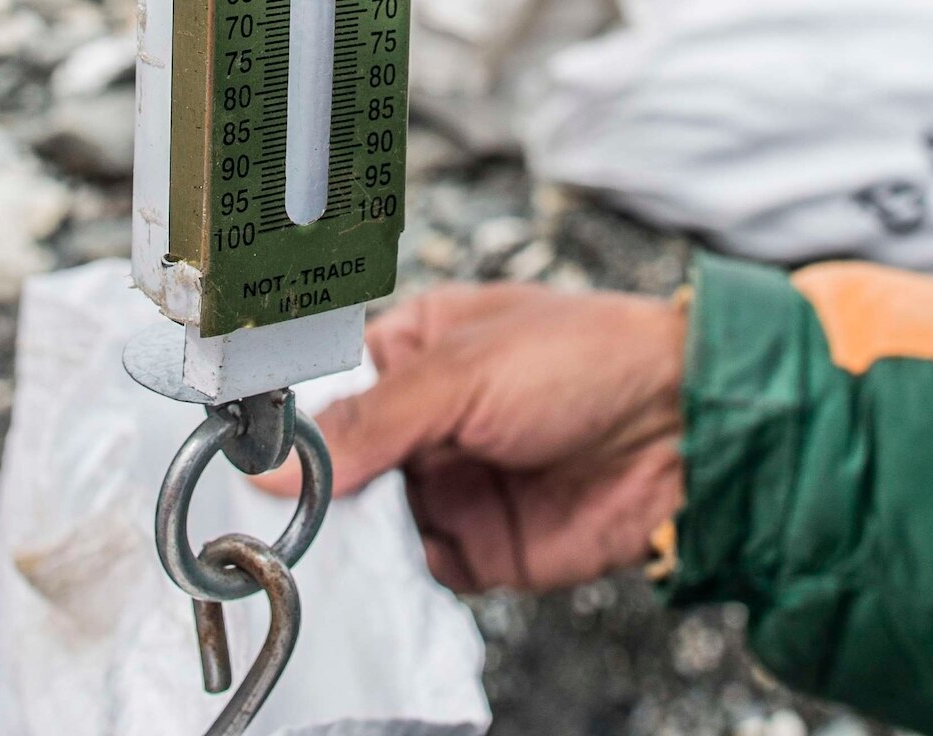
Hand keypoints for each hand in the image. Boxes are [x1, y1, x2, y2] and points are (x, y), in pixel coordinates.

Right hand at [262, 284, 687, 593]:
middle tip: (270, 516)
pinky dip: (392, 581)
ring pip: (370, 524)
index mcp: (418, 351)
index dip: (291, 424)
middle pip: (340, 465)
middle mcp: (428, 421)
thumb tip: (278, 463)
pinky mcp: (479, 547)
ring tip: (314, 551)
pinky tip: (370, 581)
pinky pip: (416, 572)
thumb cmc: (590, 359)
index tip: (247, 455)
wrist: (685, 428)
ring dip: (347, 542)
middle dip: (308, 492)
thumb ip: (369, 422)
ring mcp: (452, 486)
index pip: (330, 390)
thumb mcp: (464, 373)